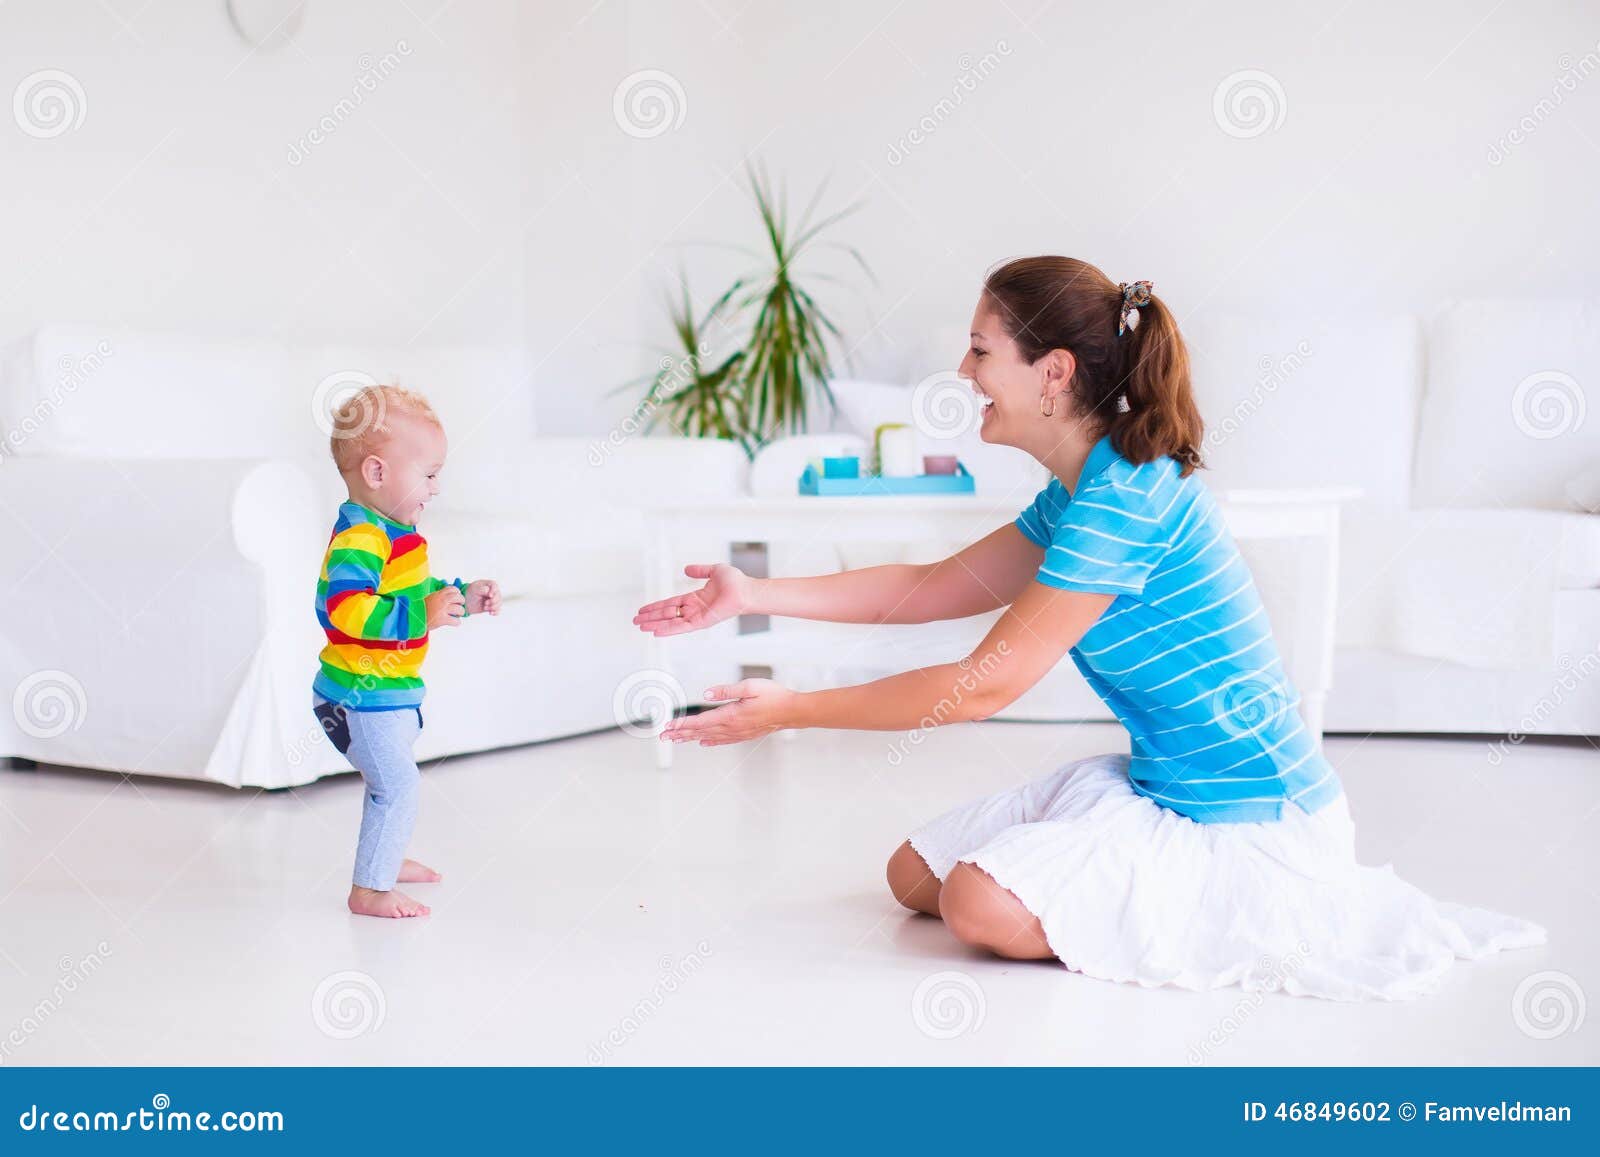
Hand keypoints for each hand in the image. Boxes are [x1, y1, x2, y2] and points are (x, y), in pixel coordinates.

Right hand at [425, 585, 464, 628]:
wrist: (413, 617)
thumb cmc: (422, 609)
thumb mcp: (431, 598)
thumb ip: (441, 597)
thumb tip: (453, 597)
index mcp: (439, 594)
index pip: (453, 589)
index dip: (457, 593)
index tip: (456, 598)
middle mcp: (442, 600)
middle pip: (459, 598)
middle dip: (461, 602)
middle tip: (458, 606)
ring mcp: (442, 610)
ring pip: (460, 610)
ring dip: (460, 613)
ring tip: (456, 615)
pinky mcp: (442, 619)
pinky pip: (456, 621)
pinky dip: (457, 622)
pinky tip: (453, 622)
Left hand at [464, 579, 500, 615]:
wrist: (467, 602)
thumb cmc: (471, 593)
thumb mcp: (474, 589)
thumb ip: (482, 589)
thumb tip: (489, 592)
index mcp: (489, 585)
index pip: (495, 586)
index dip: (494, 591)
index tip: (489, 596)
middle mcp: (493, 591)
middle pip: (498, 596)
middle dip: (493, 601)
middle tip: (485, 603)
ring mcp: (494, 599)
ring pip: (499, 603)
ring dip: (493, 607)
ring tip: (484, 608)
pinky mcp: (493, 606)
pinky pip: (498, 609)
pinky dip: (495, 612)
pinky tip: (491, 613)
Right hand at [633, 564, 753, 636]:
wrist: (746, 590)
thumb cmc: (735, 582)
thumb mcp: (714, 570)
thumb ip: (699, 571)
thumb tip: (687, 569)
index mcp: (695, 598)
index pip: (671, 603)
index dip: (656, 606)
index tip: (643, 609)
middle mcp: (694, 609)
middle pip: (667, 614)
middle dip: (651, 617)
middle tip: (636, 620)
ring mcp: (697, 617)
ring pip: (671, 622)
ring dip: (655, 624)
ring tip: (640, 627)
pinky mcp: (701, 622)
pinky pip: (681, 627)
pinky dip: (668, 629)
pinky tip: (656, 632)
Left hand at [659, 678, 796, 746]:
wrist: (793, 711)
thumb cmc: (774, 696)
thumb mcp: (749, 686)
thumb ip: (726, 691)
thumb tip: (706, 695)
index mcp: (731, 715)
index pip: (700, 721)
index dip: (682, 724)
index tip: (668, 726)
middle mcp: (732, 727)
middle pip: (700, 732)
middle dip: (680, 734)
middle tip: (664, 737)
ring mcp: (738, 732)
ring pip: (709, 737)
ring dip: (691, 738)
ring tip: (677, 740)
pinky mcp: (745, 734)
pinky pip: (723, 740)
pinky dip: (710, 741)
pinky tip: (703, 742)